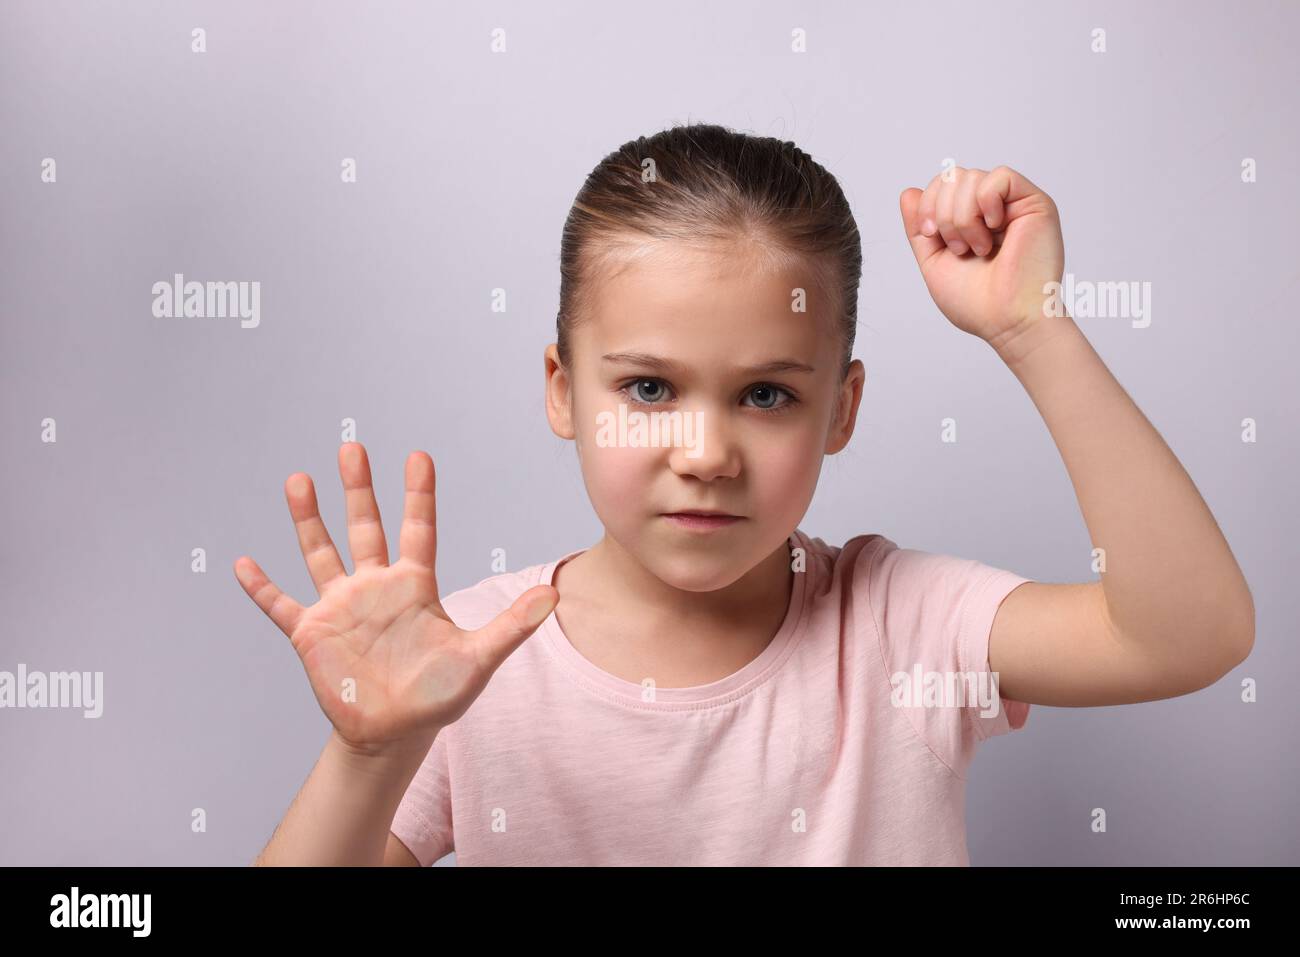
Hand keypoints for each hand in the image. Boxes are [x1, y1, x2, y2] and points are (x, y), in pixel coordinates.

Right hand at [234, 443, 558, 752]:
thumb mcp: (478, 659)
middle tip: (351, 447)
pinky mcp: (312, 635)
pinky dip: (263, 588)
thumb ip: (512, 625)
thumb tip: (555, 594)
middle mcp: (376, 588)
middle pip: (366, 528)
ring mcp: (341, 608)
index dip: (419, 495)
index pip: (419, 530)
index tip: (419, 456)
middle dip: (359, 489)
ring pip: (321, 553)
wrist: (394, 733)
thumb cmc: (437, 696)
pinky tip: (244, 564)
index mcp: (414, 587)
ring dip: (308, 520)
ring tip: (299, 480)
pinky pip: (282, 605)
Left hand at [899, 165, 1064, 349]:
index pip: (941, 186)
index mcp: (970, 220)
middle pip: (952, 176)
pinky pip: (1000, 176)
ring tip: (978, 248)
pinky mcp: (1035, 203)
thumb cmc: (977, 302)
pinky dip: (987, 203)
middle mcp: (991, 209)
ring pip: (971, 177)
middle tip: (959, 248)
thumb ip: (919, 228)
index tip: (932, 236)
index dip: (927, 205)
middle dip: (944, 213)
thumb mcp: (933, 260)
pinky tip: (994, 229)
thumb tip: (909, 192)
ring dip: (964, 217)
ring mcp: (1013, 204)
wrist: (1006, 320)